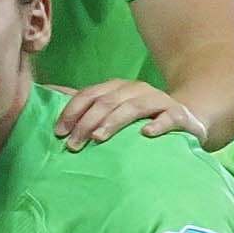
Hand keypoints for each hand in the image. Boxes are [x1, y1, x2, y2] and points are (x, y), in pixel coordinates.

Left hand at [51, 80, 210, 149]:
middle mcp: (135, 89)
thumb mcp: (111, 108)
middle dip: (86, 122)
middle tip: (73, 145)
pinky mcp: (178, 115)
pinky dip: (158, 125)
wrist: (186, 118)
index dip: (72, 111)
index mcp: (116, 87)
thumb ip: (84, 103)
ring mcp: (158, 100)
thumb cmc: (140, 117)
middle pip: (107, 102)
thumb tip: (47, 92)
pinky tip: (146, 135)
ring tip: (98, 138)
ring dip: (113, 122)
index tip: (58, 132)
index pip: (89, 95)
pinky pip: (169, 117)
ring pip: (132, 108)